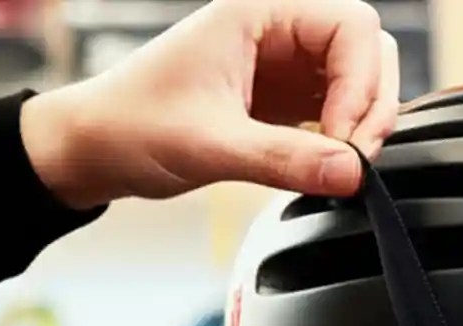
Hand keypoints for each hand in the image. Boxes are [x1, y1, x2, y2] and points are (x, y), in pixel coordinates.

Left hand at [20, 0, 400, 208]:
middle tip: (353, 160)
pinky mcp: (281, 103)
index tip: (347, 139)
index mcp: (258, 11)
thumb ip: (283, 158)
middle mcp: (276, 31)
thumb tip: (350, 173)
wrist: (92, 150)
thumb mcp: (208, 144)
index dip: (362, 82)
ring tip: (340, 167)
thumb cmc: (130, 126)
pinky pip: (335, 112)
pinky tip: (326, 168)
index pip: (351, 25)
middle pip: (365, 50)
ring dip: (362, 123)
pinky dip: (342, 140)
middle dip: (371, 104)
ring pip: (357, 82)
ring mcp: (282, 66)